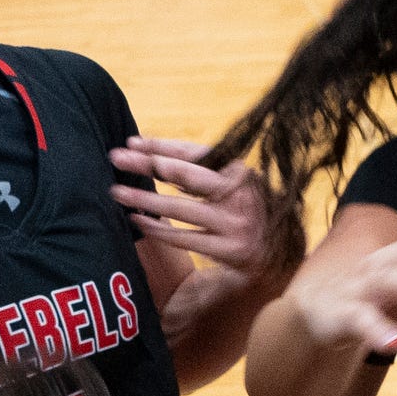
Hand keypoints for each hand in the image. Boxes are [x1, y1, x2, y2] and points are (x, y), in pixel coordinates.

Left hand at [112, 137, 276, 271]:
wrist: (279, 253)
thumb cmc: (245, 210)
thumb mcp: (231, 184)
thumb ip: (199, 172)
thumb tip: (153, 157)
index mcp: (239, 170)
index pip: (195, 152)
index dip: (162, 146)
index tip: (132, 142)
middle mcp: (239, 193)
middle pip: (186, 174)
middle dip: (148, 164)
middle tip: (117, 157)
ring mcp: (234, 223)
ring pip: (180, 209)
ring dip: (144, 199)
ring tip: (117, 192)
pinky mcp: (229, 249)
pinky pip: (184, 238)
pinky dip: (158, 229)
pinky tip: (137, 221)